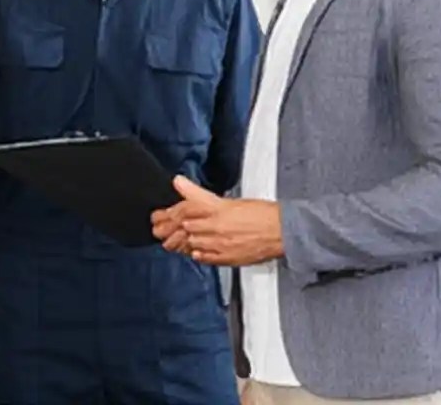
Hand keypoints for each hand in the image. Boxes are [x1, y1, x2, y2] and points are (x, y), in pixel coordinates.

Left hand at [150, 176, 284, 266]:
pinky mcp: (226, 258)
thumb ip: (198, 193)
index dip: (168, 213)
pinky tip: (192, 251)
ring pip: (189, 243)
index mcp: (216, 208)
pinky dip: (195, 254)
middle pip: (182, 228)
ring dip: (177, 242)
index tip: (160, 214)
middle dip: (167, 228)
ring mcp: (219, 244)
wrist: (283, 231)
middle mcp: (215, 226)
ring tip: (169, 241)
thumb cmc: (261, 214)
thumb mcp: (227, 199)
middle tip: (157, 229)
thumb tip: (178, 182)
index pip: (182, 210)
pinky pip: (203, 257)